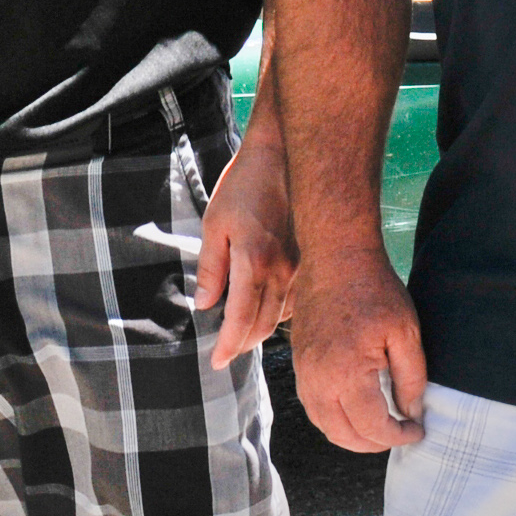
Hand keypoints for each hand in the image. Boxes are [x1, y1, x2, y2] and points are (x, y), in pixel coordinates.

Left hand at [197, 125, 295, 367]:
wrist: (283, 154)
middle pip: (264, 326)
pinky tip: (268, 308)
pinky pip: (296, 298)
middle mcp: (283, 271)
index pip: (241, 321)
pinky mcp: (310, 258)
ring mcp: (301, 266)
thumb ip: (211, 267)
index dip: (227, 346)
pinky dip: (279, 311)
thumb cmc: (245, 184)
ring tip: (243, 335)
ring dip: (262, 330)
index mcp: (254, 263)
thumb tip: (206, 304)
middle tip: (227, 353)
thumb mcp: (215, 222)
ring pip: (282, 315)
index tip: (216, 362)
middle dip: (243, 344)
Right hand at [288, 245, 426, 452]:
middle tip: (400, 432)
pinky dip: (334, 419)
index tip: (417, 430)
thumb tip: (411, 413)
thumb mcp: (406, 332)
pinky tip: (355, 410)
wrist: (336, 255)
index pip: (373, 427)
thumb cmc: (374, 289)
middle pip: (344, 435)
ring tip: (380, 427)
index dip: (400, 436)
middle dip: (375, 443)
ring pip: (325, 425)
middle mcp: (319, 380)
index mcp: (347, 374)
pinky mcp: (299, 362)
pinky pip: (313, 406)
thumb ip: (411, 379)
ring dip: (352, 436)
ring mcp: (304, 372)